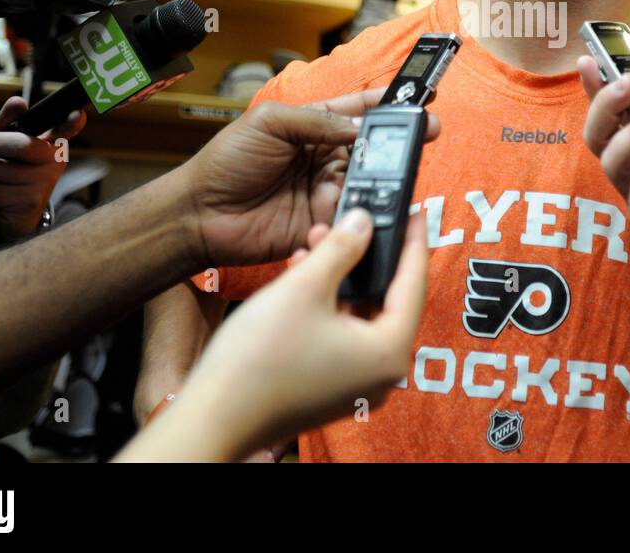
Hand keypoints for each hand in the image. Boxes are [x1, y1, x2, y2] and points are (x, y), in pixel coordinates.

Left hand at [0, 96, 86, 240]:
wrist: (12, 221)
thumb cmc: (9, 180)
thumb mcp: (6, 149)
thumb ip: (8, 123)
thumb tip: (18, 102)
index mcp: (50, 144)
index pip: (64, 129)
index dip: (71, 122)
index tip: (77, 115)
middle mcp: (53, 162)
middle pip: (20, 144)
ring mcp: (42, 182)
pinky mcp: (27, 202)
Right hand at [120, 206, 428, 461]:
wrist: (212, 418)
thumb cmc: (258, 359)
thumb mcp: (305, 287)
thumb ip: (342, 248)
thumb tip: (365, 222)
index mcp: (388, 352)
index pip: (413, 283)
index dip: (413, 241)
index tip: (417, 211)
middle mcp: (380, 374)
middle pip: (386, 298)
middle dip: (365, 256)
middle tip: (358, 220)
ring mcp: (355, 385)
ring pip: (359, 314)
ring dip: (340, 277)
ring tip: (319, 240)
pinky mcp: (329, 388)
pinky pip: (340, 334)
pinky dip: (327, 304)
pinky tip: (303, 275)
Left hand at [172, 88, 439, 269]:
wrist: (200, 213)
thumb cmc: (226, 162)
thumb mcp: (268, 123)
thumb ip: (316, 121)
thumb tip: (359, 127)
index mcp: (312, 127)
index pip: (359, 112)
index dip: (388, 105)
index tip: (419, 97)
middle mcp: (325, 158)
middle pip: (372, 148)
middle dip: (398, 142)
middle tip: (426, 134)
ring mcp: (326, 192)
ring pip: (368, 182)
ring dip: (383, 177)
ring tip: (398, 169)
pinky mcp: (323, 224)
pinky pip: (352, 217)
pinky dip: (361, 212)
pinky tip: (365, 204)